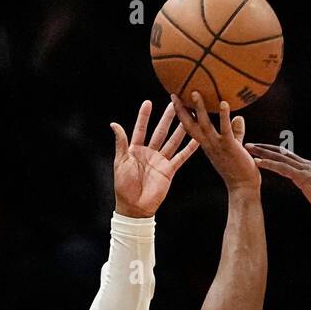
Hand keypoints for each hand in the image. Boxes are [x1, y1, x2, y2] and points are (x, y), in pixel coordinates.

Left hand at [111, 100, 200, 217]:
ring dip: (180, 130)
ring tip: (188, 117)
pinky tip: (196, 139)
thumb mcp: (120, 162)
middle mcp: (150, 153)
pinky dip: (189, 149)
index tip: (148, 102)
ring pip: (172, 141)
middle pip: (160, 131)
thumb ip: (121, 143)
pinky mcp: (169, 170)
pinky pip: (181, 158)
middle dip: (167, 118)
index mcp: (136, 150)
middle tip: (174, 103)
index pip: (141, 129)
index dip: (144, 116)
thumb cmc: (123, 186)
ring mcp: (160, 161)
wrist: (135, 207)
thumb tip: (114, 124)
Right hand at [170, 93, 258, 192]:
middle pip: (190, 125)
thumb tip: (239, 117)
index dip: (182, 114)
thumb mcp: (234, 147)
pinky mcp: (230, 147)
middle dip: (181, 110)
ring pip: (205, 125)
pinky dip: (224, 117)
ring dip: (199, 109)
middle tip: (175, 94)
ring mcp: (217, 146)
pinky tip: (224, 103)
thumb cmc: (239, 169)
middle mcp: (208, 145)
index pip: (190, 128)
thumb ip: (236, 132)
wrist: (243, 188)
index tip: (176, 101)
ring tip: (195, 92)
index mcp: (206, 145)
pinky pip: (225, 130)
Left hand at [245, 143, 310, 224]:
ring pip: (280, 157)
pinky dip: (270, 164)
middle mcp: (306, 165)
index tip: (260, 150)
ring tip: (249, 149)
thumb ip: (308, 184)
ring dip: (263, 152)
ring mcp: (305, 170)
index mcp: (308, 167)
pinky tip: (258, 162)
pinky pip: (283, 168)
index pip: (287, 156)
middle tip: (249, 145)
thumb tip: (303, 185)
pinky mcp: (304, 178)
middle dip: (264, 148)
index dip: (273, 152)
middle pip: (281, 153)